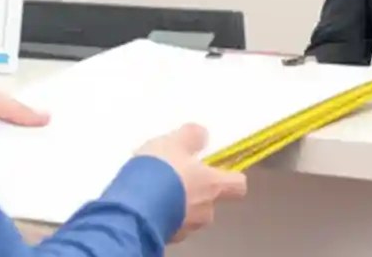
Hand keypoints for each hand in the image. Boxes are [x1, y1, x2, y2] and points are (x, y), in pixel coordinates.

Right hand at [136, 124, 247, 242]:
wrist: (133, 207)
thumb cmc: (161, 172)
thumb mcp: (175, 142)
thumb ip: (192, 136)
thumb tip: (203, 134)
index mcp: (213, 185)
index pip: (238, 185)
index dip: (231, 177)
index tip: (219, 170)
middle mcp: (205, 210)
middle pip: (210, 202)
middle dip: (196, 191)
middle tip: (178, 177)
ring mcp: (186, 227)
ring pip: (189, 215)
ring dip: (177, 204)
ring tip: (156, 190)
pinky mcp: (165, 237)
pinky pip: (169, 224)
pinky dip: (161, 215)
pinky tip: (145, 203)